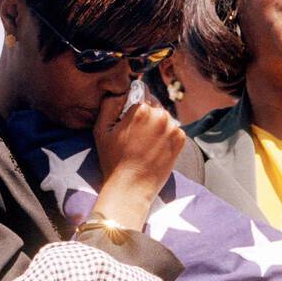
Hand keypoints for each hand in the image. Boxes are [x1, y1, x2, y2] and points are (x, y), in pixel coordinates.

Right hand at [92, 89, 184, 228]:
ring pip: (164, 117)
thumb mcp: (101, 130)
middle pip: (154, 105)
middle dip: (146, 115)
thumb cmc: (113, 161)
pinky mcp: (180, 140)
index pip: (141, 93)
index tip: (128, 121)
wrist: (131, 188)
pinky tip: (154, 148)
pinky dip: (166, 136)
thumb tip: (122, 92)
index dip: (133, 105)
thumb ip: (110, 104)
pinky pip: (173, 129)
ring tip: (144, 144)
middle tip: (135, 136)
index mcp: (141, 109)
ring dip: (156, 126)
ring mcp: (172, 128)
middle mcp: (160, 115)